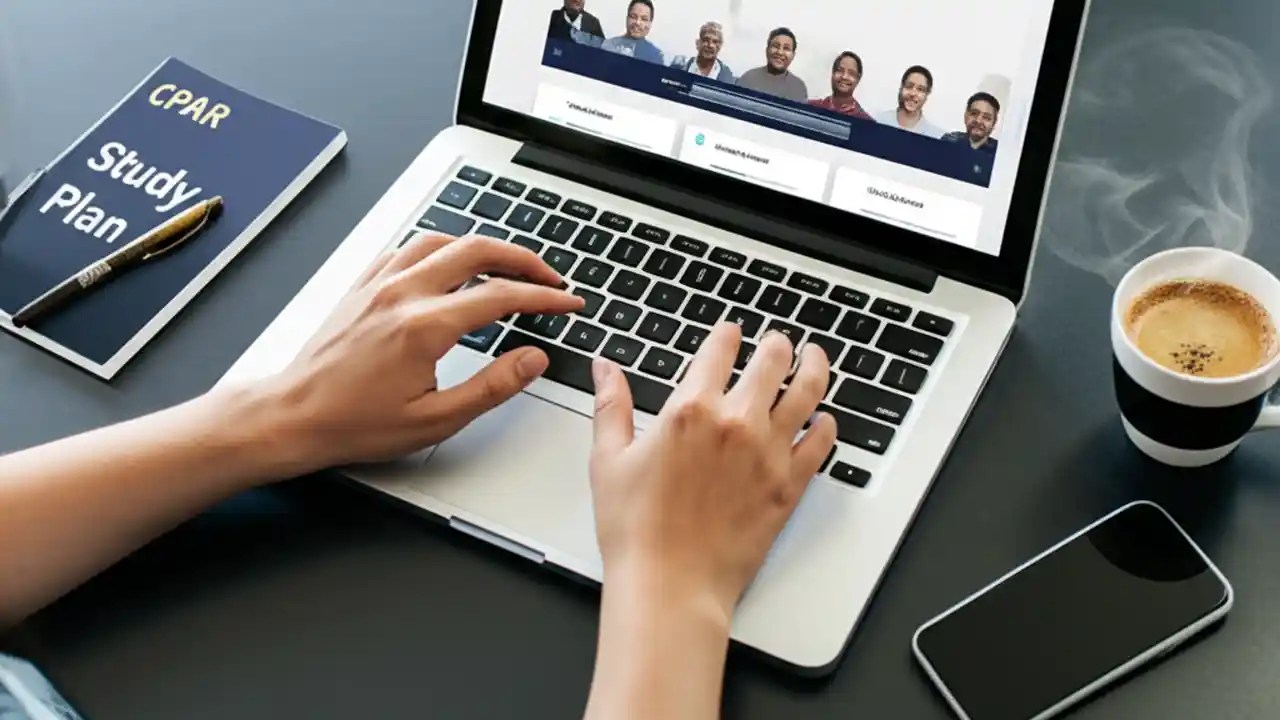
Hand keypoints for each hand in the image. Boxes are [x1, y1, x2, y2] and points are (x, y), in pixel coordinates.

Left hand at [246, 232, 582, 475]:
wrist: (293, 416)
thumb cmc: (354, 423)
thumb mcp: (436, 420)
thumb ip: (492, 386)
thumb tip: (532, 359)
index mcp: (424, 327)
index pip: (501, 296)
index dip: (544, 297)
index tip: (567, 302)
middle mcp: (402, 294)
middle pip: (477, 251)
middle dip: (523, 260)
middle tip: (548, 278)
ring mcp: (379, 284)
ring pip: (442, 240)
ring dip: (482, 247)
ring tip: (507, 266)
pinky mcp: (362, 285)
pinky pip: (407, 248)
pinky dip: (440, 249)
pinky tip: (450, 264)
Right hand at [589, 323, 837, 621]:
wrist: (670, 585)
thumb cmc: (635, 530)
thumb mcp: (609, 459)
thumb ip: (611, 405)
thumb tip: (605, 367)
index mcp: (690, 410)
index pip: (719, 350)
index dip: (727, 334)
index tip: (730, 332)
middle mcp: (736, 423)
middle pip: (772, 362)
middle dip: (775, 344)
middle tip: (777, 342)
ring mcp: (768, 453)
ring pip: (807, 394)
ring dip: (814, 368)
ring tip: (815, 357)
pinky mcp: (788, 486)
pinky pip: (820, 444)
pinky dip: (826, 426)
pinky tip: (824, 419)